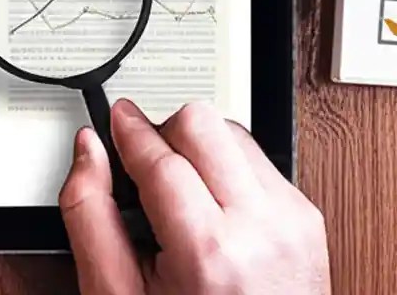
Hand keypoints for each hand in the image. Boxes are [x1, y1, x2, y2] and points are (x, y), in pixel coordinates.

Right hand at [59, 100, 329, 294]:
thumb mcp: (117, 294)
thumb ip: (91, 216)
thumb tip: (89, 153)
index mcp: (209, 250)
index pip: (161, 154)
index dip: (129, 129)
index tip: (115, 118)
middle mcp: (261, 226)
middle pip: (203, 123)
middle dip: (165, 132)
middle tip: (144, 161)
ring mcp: (291, 220)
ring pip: (234, 133)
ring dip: (199, 147)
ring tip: (178, 190)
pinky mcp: (307, 220)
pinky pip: (260, 160)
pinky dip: (228, 169)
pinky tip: (211, 205)